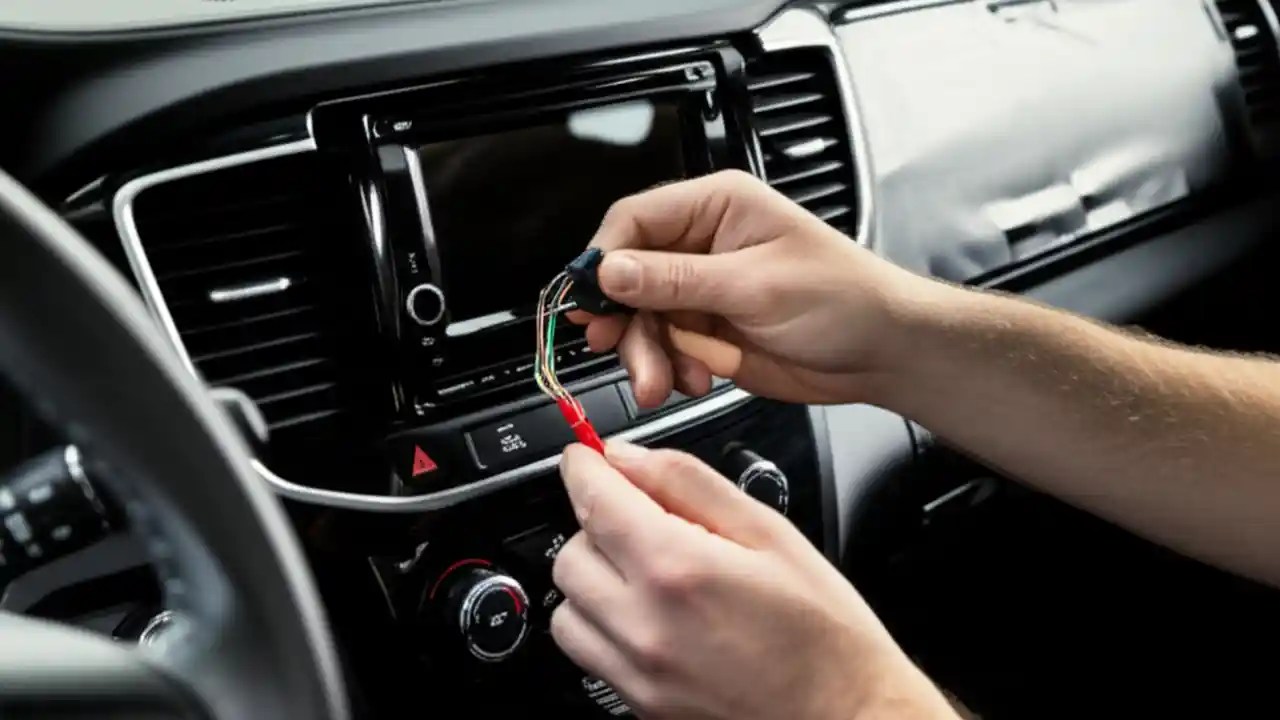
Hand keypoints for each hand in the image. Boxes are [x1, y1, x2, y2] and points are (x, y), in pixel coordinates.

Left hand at [550, 440, 957, 719]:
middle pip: (570, 553)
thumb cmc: (823, 631)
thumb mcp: (769, 531)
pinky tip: (649, 615)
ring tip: (646, 573)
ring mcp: (637, 673)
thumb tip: (625, 457)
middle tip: (643, 521)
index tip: (587, 456)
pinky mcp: (638, 704)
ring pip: (567, 608)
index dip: (583, 466)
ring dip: (594, 579)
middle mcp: (645, 625)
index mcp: (678, 569)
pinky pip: (588, 653)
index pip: (593, 499)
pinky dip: (602, 625)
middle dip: (597, 525)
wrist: (848, 717)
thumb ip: (688, 482)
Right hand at [574, 169, 926, 406]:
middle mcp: (703, 244)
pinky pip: (665, 349)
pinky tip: (695, 379)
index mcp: (718, 207)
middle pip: (629, 276)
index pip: (635, 220)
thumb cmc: (843, 299)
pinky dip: (670, 369)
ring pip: (642, 319)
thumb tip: (611, 270)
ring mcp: (704, 290)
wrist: (882, 354)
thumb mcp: (755, 287)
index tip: (590, 298)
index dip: (604, 258)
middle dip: (625, 319)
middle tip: (616, 347)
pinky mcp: (708, 331)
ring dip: (646, 354)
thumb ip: (677, 280)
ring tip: (662, 382)